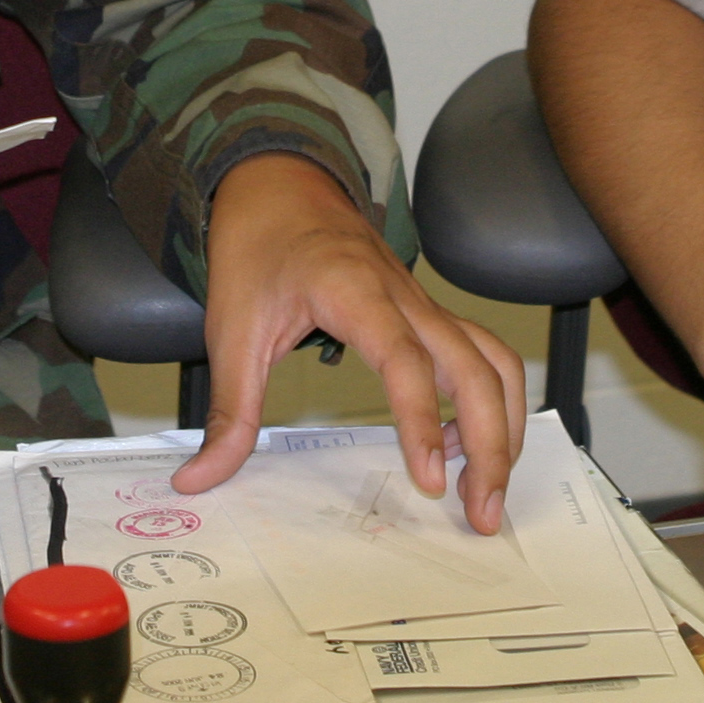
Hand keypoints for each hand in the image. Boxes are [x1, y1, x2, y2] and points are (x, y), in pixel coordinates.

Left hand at [169, 153, 529, 531]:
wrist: (279, 188)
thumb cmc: (258, 250)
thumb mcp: (231, 330)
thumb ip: (228, 411)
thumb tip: (198, 479)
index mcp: (353, 291)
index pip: (406, 361)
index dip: (423, 421)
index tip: (431, 480)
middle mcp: (404, 296)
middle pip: (475, 365)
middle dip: (491, 442)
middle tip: (482, 514)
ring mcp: (424, 304)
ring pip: (493, 360)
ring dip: (504, 425)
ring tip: (487, 492)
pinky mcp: (428, 315)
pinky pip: (481, 355)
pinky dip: (492, 401)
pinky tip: (464, 446)